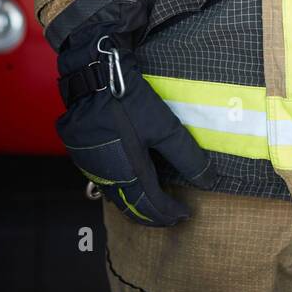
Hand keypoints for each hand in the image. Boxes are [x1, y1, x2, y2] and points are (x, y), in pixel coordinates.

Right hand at [55, 0, 218, 226]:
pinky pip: (104, 181)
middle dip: (152, 214)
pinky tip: (128, 181)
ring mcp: (91, 166)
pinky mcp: (82, 153)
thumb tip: (209, 181)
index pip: (151, 205)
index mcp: (128, 173)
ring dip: (135, 204)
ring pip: (116, 196)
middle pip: (132, 206)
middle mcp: (107, 176)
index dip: (169, 213)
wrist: (92, 75)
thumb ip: (186, 155)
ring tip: (152, 202)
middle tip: (170, 215)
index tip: (184, 215)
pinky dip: (120, 189)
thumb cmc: (129, 99)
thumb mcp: (164, 126)